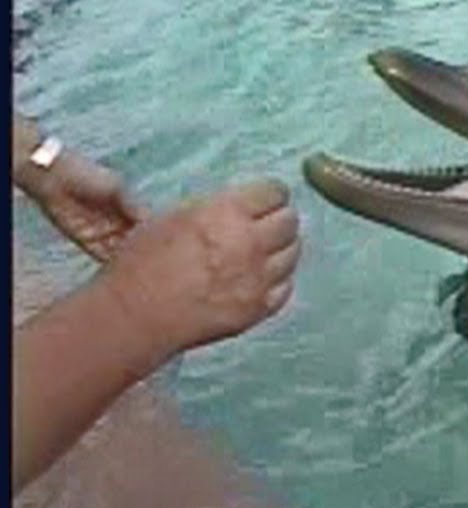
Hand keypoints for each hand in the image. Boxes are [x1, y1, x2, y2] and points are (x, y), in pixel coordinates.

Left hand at [21, 147, 147, 261]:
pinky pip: (102, 255)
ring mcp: (102, 233)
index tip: (164, 244)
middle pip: (135, 241)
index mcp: (128, 208)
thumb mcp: (116, 188)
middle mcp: (117, 222)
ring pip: (121, 250)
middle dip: (143, 249)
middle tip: (154, 259)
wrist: (53, 178)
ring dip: (128, 258)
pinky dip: (111, 261)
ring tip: (139, 265)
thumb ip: (133, 206)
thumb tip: (153, 222)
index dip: (155, 234)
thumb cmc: (87, 175)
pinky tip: (121, 265)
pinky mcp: (86, 241)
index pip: (147, 225)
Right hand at [99, 179, 301, 358]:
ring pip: (293, 253)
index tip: (268, 197)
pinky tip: (262, 277)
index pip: (274, 191)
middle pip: (290, 221)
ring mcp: (258, 278)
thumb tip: (242, 205)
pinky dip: (278, 279)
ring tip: (265, 250)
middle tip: (268, 223)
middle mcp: (249, 243)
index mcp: (226, 213)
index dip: (271, 193)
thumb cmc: (142, 265)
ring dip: (282, 248)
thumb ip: (215, 208)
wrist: (135, 316)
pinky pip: (286, 286)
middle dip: (280, 218)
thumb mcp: (174, 217)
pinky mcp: (258, 307)